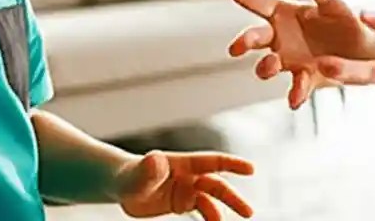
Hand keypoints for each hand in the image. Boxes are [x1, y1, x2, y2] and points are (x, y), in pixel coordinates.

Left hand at [117, 150, 253, 220]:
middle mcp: (190, 175)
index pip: (213, 161)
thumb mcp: (137, 174)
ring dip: (221, 213)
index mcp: (184, 163)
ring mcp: (187, 190)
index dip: (232, 164)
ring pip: (211, 201)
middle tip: (248, 213)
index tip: (251, 170)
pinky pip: (201, 211)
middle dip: (233, 198)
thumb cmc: (130, 175)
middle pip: (217, 185)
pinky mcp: (182, 203)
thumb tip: (156, 159)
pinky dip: (210, 219)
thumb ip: (148, 169)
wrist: (123, 185)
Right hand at [228, 0, 374, 109]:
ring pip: (270, 64)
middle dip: (247, 39)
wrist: (365, 55)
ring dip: (266, 65)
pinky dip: (295, 93)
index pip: (265, 5)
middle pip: (258, 36)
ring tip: (270, 66)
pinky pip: (297, 87)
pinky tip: (295, 99)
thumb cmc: (348, 25)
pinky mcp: (306, 79)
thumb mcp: (341, 10)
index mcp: (290, 14)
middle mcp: (284, 37)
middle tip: (240, 45)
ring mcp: (291, 60)